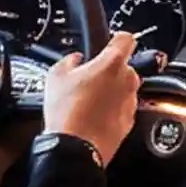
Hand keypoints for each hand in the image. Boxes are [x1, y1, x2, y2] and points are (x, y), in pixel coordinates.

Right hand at [43, 32, 141, 165]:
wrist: (75, 147)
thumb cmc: (67, 112)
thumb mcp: (56, 76)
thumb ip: (69, 60)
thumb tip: (75, 60)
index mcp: (112, 63)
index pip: (126, 38)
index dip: (117, 39)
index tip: (111, 42)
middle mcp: (127, 81)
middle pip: (124, 66)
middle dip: (109, 71)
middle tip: (89, 80)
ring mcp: (130, 102)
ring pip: (124, 89)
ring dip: (111, 91)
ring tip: (89, 102)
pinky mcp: (129, 121)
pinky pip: (122, 108)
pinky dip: (112, 110)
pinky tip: (94, 116)